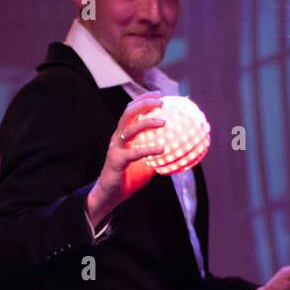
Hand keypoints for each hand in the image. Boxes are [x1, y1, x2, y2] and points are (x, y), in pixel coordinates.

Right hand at [87, 92, 165, 223]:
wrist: (110, 195)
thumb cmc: (129, 178)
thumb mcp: (147, 164)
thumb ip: (158, 155)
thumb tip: (178, 151)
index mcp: (123, 135)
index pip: (131, 110)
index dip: (143, 99)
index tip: (159, 94)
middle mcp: (117, 138)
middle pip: (128, 113)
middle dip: (144, 104)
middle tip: (161, 102)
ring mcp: (115, 148)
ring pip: (130, 129)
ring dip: (147, 122)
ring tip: (163, 122)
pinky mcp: (116, 161)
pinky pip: (134, 153)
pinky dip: (149, 149)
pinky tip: (162, 149)